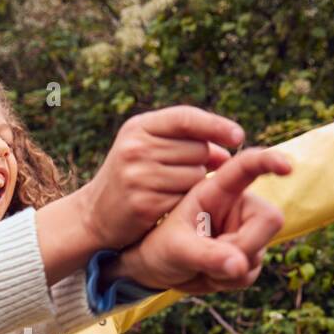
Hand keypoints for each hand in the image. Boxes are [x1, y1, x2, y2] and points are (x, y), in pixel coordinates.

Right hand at [73, 105, 244, 249]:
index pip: (186, 118)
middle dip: (202, 163)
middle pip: (198, 149)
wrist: (94, 215)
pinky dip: (185, 205)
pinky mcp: (144, 203)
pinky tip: (169, 206)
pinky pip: (186, 200)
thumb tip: (227, 152)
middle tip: (183, 175)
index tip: (238, 136)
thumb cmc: (131, 178)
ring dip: (195, 186)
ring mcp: (138, 176)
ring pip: (196, 175)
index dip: (216, 125)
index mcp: (138, 128)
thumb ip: (184, 143)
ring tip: (171, 190)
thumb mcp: (147, 149)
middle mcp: (136, 148)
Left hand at [103, 148, 289, 294]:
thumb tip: (240, 266)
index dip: (269, 162)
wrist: (157, 268)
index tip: (286, 166)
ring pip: (259, 253)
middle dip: (245, 246)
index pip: (247, 166)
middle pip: (271, 219)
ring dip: (229, 269)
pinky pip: (251, 272)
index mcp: (218, 189)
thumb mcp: (176, 250)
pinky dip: (229, 280)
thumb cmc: (159, 247)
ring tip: (199, 264)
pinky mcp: (249, 253)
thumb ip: (207, 255)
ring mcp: (246, 230)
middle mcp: (238, 206)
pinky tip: (208, 274)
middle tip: (210, 258)